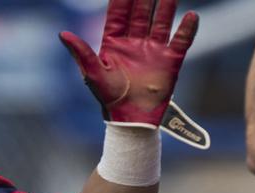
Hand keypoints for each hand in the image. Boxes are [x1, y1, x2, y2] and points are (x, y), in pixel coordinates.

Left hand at [60, 0, 198, 127]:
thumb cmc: (110, 98)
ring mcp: (153, 50)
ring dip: (167, 7)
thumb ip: (81, 53)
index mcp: (115, 42)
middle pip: (141, 13)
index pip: (119, 14)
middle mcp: (135, 42)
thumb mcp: (93, 74)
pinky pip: (180, 42)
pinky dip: (187, 29)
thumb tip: (63, 34)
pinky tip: (192, 16)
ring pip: (161, 23)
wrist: (131, 119)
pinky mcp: (170, 61)